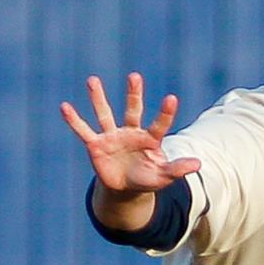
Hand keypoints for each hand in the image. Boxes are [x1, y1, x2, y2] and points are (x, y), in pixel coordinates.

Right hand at [61, 73, 201, 196]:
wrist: (125, 188)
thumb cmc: (147, 178)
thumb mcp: (164, 176)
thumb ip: (178, 169)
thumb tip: (198, 163)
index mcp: (149, 139)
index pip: (159, 124)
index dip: (165, 112)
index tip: (172, 98)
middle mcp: (131, 132)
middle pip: (132, 110)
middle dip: (133, 94)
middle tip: (134, 76)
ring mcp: (112, 136)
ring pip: (105, 114)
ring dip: (98, 98)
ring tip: (92, 80)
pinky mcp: (96, 145)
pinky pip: (83, 131)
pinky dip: (74, 120)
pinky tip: (64, 106)